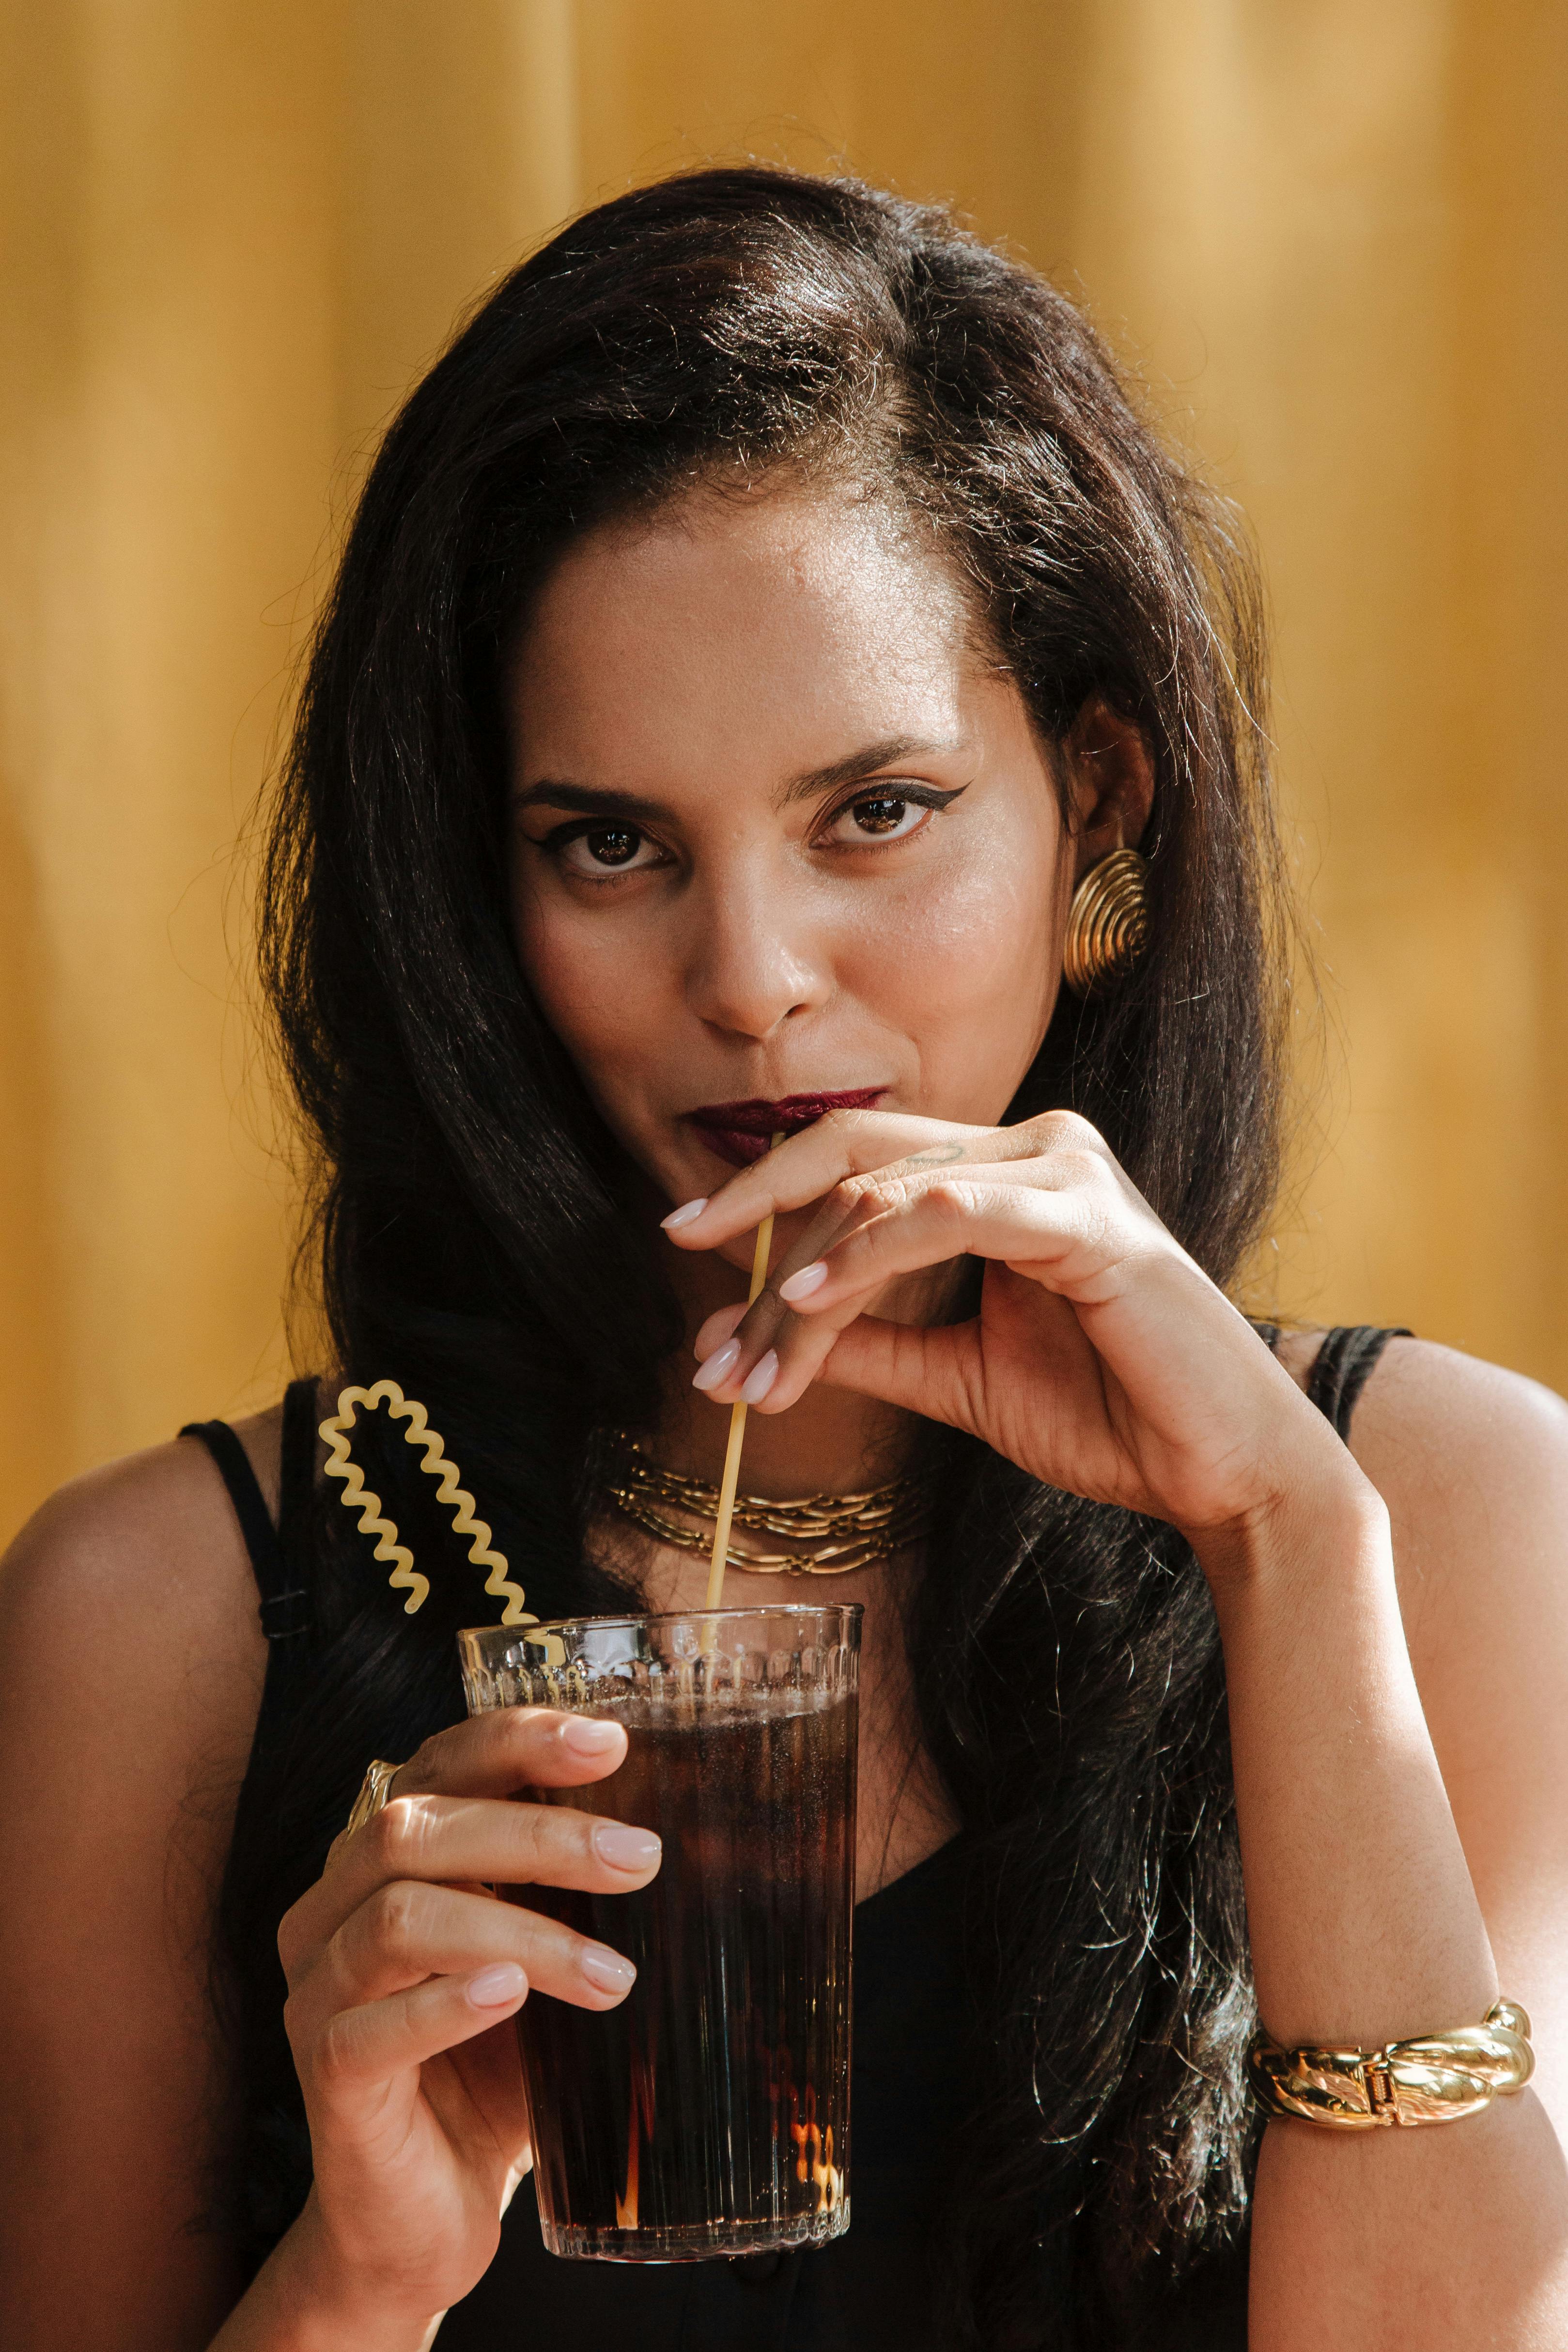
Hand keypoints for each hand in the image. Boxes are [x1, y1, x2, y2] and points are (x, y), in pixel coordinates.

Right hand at [273, 1709, 660, 2330]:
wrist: (427, 2217)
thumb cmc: (495, 2074)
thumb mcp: (544, 1964)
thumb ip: (576, 1895)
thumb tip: (695, 1831)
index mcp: (383, 1860)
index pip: (438, 1763)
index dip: (518, 1740)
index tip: (610, 1741)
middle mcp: (332, 1909)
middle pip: (414, 1827)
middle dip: (539, 1833)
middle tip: (641, 1861)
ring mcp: (317, 1992)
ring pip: (400, 1916)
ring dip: (521, 1929)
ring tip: (614, 1977)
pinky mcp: (323, 2077)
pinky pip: (369, 2028)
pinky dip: (446, 2003)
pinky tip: (513, 1996)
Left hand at [668, 1108, 1364, 1546]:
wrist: (1218, 1471)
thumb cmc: (1104, 1415)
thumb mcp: (951, 1375)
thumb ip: (855, 1339)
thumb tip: (732, 1327)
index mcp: (1004, 1169)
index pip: (856, 1161)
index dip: (760, 1195)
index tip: (683, 1249)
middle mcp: (1035, 1145)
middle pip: (853, 1155)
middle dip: (757, 1224)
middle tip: (694, 1300)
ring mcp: (1065, 1170)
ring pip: (884, 1194)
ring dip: (802, 1281)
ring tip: (754, 1364)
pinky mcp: (1088, 1217)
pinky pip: (947, 1214)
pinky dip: (867, 1256)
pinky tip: (813, 1301)